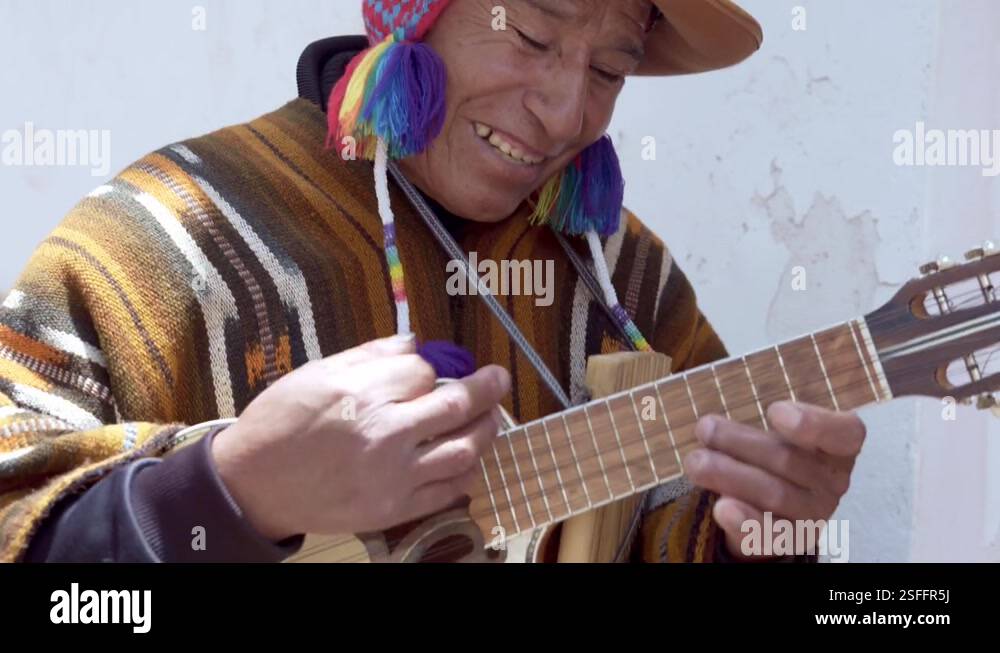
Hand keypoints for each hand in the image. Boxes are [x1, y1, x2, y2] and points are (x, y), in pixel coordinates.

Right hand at [211, 334, 510, 541]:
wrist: (253, 484)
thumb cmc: (281, 423)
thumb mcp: (318, 372)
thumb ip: (371, 355)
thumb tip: (414, 343)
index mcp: (363, 393)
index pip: (424, 372)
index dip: (433, 369)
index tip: (431, 371)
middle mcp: (384, 433)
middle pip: (457, 406)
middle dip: (487, 388)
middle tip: (500, 379)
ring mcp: (392, 475)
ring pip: (463, 451)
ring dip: (485, 432)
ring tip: (490, 420)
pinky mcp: (393, 509)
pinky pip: (447, 490)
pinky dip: (465, 472)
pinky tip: (466, 459)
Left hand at [682, 401, 865, 559]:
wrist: (771, 507)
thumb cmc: (774, 454)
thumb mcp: (775, 435)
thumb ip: (753, 427)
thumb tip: (709, 426)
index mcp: (839, 448)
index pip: (843, 434)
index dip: (813, 423)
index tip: (774, 411)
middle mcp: (833, 481)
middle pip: (790, 461)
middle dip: (741, 443)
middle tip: (704, 428)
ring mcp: (815, 514)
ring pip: (776, 494)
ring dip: (732, 476)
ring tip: (696, 462)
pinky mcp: (792, 540)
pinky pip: (770, 534)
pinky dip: (745, 522)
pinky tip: (722, 508)